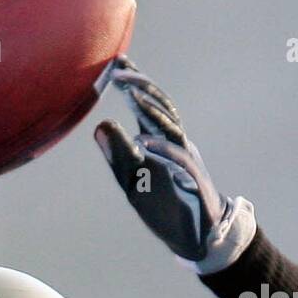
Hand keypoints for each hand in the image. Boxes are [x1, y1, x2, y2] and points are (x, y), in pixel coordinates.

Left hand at [93, 58, 253, 272]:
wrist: (197, 234)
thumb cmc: (166, 205)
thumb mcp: (134, 180)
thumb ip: (118, 155)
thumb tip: (100, 125)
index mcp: (160, 141)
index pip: (147, 107)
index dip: (134, 84)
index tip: (116, 64)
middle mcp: (175, 144)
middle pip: (161, 109)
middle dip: (141, 88)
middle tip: (119, 72)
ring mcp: (186, 159)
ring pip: (171, 128)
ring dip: (152, 111)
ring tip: (131, 95)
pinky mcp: (193, 180)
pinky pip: (179, 160)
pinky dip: (161, 150)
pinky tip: (142, 142)